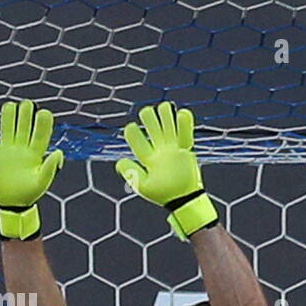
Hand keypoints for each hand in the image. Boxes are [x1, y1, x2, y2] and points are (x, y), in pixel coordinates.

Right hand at [0, 100, 63, 238]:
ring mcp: (7, 152)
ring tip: (9, 106)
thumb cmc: (29, 194)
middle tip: (26, 105)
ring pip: (7, 130)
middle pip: (24, 127)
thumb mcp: (41, 183)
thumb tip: (59, 153)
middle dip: (25, 116)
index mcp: (36, 154)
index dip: (43, 124)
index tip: (44, 112)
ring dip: (8, 118)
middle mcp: (22, 149)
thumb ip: (50, 168)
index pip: (40, 135)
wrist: (11, 203)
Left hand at [115, 102, 217, 237]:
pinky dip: (185, 124)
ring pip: (169, 127)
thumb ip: (131, 173)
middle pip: (153, 129)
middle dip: (150, 119)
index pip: (138, 142)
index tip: (130, 127)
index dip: (133, 134)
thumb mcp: (143, 186)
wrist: (182, 199)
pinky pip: (186, 135)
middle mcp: (159, 151)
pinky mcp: (186, 150)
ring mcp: (173, 149)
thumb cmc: (162, 194)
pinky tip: (182, 112)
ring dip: (166, 116)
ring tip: (164, 106)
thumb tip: (119, 161)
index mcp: (147, 158)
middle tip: (146, 112)